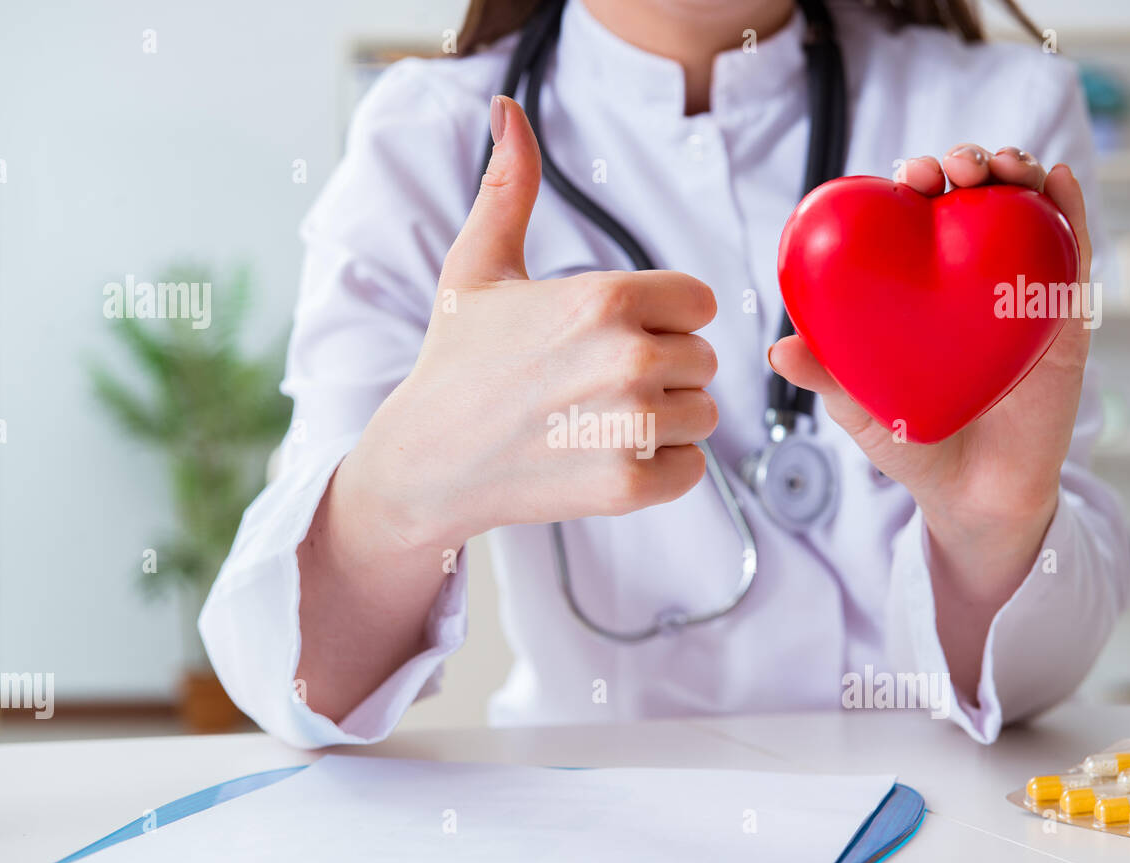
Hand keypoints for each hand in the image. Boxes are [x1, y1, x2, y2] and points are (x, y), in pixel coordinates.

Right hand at [339, 95, 718, 550]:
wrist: (426, 462)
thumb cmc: (454, 361)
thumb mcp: (477, 266)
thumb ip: (509, 188)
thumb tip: (506, 111)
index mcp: (604, 298)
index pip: (698, 302)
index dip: (662, 319)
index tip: (613, 336)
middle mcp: (628, 359)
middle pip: (703, 359)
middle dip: (662, 370)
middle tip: (594, 384)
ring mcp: (631, 426)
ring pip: (703, 414)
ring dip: (665, 421)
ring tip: (600, 421)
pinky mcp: (628, 485)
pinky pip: (693, 469)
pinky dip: (661, 470)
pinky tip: (607, 456)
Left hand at [769, 145, 1092, 698]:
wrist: (972, 495)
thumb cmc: (913, 443)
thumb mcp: (859, 407)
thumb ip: (824, 374)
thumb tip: (776, 348)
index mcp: (921, 285)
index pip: (918, 214)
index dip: (915, 181)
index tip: (907, 178)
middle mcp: (970, 278)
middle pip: (973, 198)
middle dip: (966, 163)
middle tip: (954, 171)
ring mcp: (1020, 292)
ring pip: (1024, 212)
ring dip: (1016, 173)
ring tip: (1003, 167)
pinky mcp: (1064, 318)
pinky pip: (1071, 256)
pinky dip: (1068, 211)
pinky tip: (1058, 180)